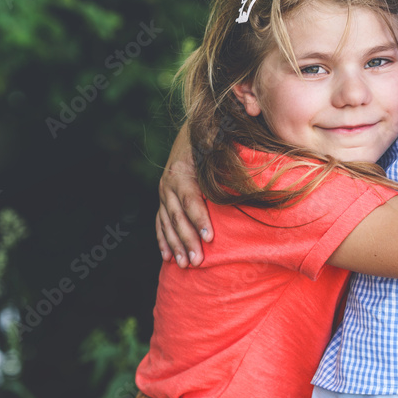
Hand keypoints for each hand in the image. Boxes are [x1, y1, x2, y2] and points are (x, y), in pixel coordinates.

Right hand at [156, 127, 211, 267]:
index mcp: (182, 172)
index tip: (210, 238)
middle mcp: (169, 185)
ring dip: (175, 245)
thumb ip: (223, 150)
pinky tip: (168, 257)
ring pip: (167, 224)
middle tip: (198, 261)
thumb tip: (236, 158)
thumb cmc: (209, 139)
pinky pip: (160, 223)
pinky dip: (163, 240)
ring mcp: (163, 194)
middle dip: (188, 240)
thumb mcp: (215, 141)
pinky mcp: (162, 200)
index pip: (191, 200)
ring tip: (185, 265)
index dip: (200, 219)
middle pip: (178, 217)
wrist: (190, 132)